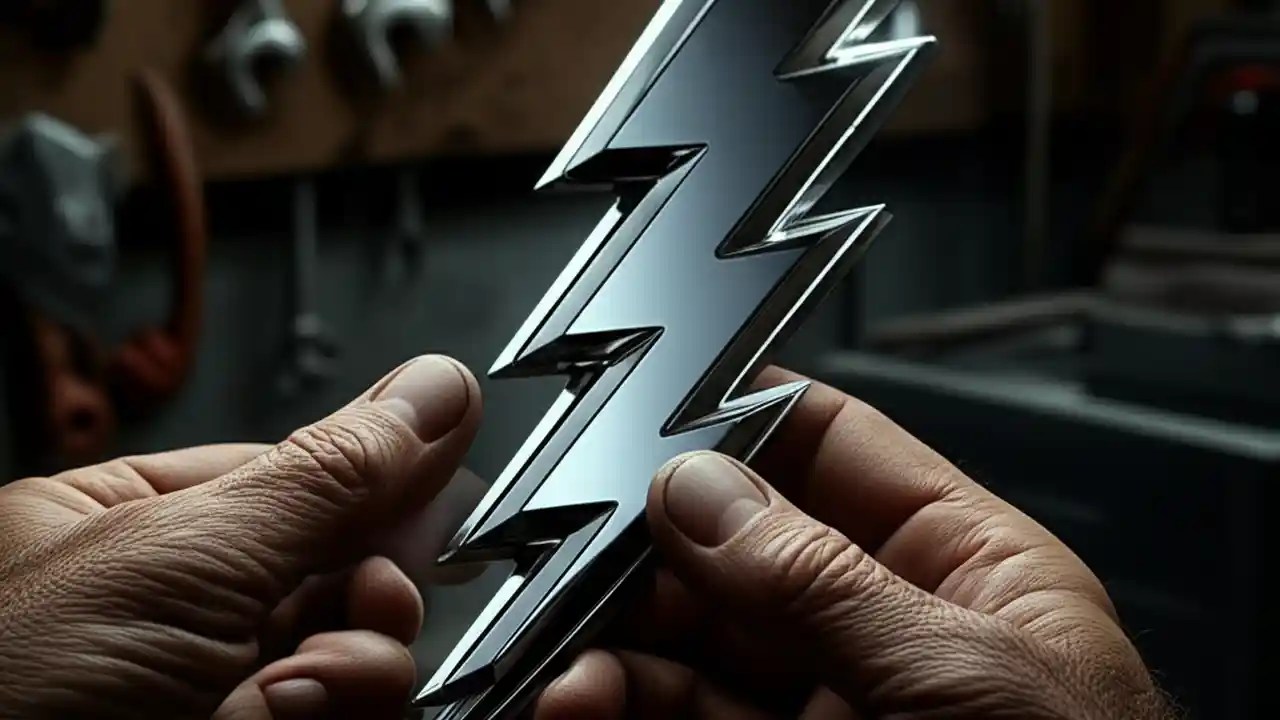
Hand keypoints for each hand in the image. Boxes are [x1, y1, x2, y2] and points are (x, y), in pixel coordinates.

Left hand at [0, 355, 482, 719]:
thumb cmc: (7, 702)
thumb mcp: (179, 559)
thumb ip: (323, 475)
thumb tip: (433, 391)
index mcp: (134, 528)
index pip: (303, 480)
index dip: (376, 492)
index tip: (438, 500)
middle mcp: (180, 617)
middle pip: (344, 582)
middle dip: (365, 604)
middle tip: (365, 610)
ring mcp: (216, 694)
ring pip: (359, 669)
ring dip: (352, 681)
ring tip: (290, 699)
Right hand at [537, 368, 1172, 719]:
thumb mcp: (959, 676)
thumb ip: (822, 582)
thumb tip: (702, 490)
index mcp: (963, 569)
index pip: (835, 449)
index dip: (742, 417)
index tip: (651, 415)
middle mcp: (883, 632)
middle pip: (738, 552)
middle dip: (652, 551)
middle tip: (582, 555)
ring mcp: (827, 708)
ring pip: (690, 646)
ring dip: (614, 641)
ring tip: (571, 662)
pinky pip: (678, 719)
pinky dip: (616, 705)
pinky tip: (581, 701)